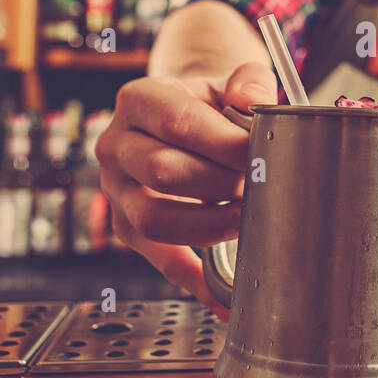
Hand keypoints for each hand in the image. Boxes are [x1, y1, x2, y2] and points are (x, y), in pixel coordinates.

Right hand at [96, 61, 276, 320]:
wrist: (184, 118)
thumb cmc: (209, 103)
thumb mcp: (228, 81)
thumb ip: (248, 82)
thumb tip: (254, 99)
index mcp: (139, 101)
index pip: (177, 122)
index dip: (222, 143)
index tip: (259, 155)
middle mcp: (116, 145)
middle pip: (163, 172)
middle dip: (221, 184)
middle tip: (260, 187)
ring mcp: (117, 191)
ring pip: (154, 219)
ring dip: (210, 226)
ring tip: (250, 222)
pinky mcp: (127, 228)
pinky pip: (158, 260)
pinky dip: (194, 280)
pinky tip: (225, 297)